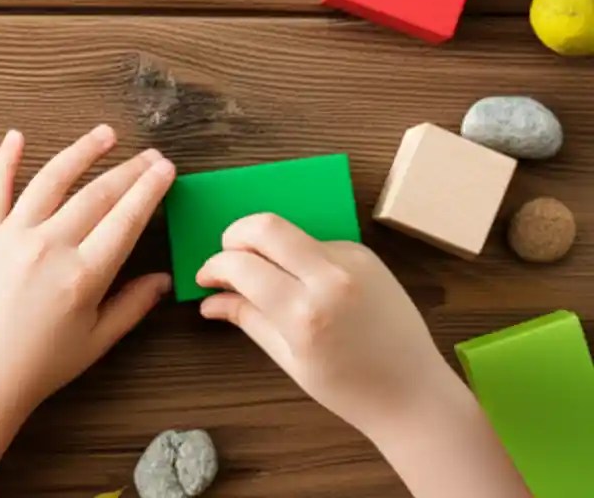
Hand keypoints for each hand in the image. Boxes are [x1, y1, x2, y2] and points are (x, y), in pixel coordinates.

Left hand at [0, 125, 175, 416]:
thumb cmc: (40, 365)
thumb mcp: (96, 341)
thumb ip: (132, 305)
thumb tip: (164, 278)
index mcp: (83, 275)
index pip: (126, 219)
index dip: (150, 190)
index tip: (166, 169)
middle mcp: (49, 247)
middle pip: (97, 195)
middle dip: (129, 170)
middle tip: (149, 155)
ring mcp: (12, 237)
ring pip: (52, 180)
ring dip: (82, 152)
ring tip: (106, 134)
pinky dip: (4, 161)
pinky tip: (16, 137)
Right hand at [196, 214, 459, 436]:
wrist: (414, 392)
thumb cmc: (347, 389)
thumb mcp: (288, 359)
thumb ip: (247, 319)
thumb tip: (209, 301)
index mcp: (304, 313)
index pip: (242, 266)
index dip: (214, 267)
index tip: (206, 278)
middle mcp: (329, 277)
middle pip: (265, 226)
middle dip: (234, 236)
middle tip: (228, 261)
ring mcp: (352, 261)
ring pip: (290, 233)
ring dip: (269, 250)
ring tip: (269, 282)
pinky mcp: (366, 254)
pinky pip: (317, 243)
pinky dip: (298, 257)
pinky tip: (304, 285)